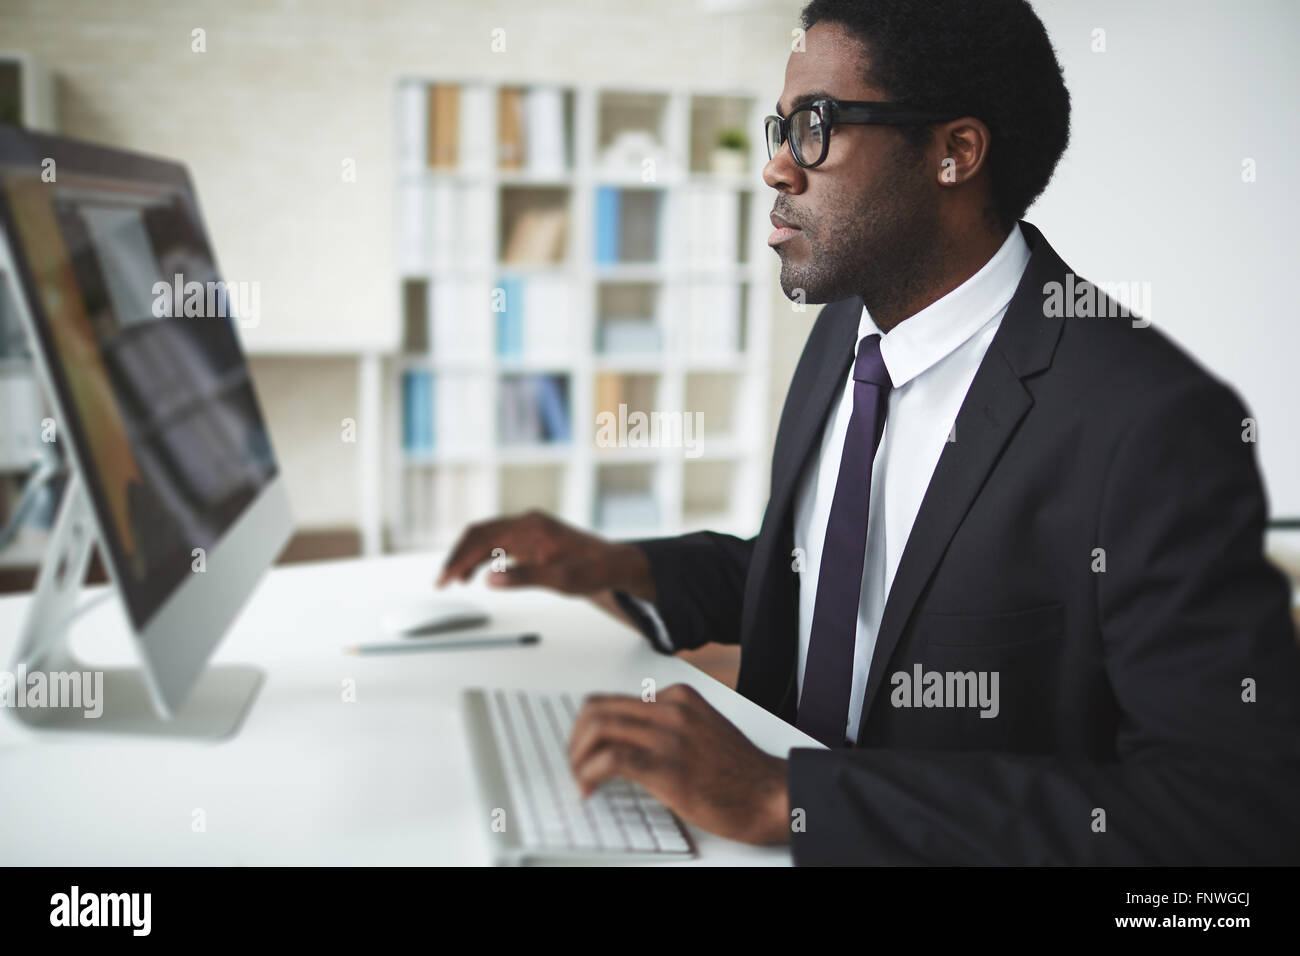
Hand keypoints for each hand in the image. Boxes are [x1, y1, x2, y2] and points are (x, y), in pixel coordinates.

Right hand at [436, 509, 654, 600]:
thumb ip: (524, 577)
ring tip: (454, 582)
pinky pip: (498, 542)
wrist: (612, 564)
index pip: (483, 539)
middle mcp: (526, 522)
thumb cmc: (591, 571)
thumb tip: (489, 579)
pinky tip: (475, 574)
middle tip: (441, 582)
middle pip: (479, 533)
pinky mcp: (530, 537)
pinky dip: (482, 556)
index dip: (460, 560)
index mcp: (530, 527)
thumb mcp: (560, 580)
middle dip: (457, 557)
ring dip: (467, 557)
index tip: (445, 580)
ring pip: (486, 537)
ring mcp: (528, 528)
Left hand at [568, 683, 790, 844]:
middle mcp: (671, 709)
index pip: (614, 700)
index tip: (584, 750)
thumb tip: (626, 742)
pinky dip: (589, 773)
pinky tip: (588, 789)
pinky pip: (611, 759)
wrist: (770, 796)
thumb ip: (669, 726)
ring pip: (599, 729)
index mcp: (679, 697)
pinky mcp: (666, 766)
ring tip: (580, 779)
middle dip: (576, 739)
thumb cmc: (739, 773)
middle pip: (598, 709)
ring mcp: (669, 736)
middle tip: (575, 764)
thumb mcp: (703, 730)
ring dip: (577, 757)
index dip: (589, 727)